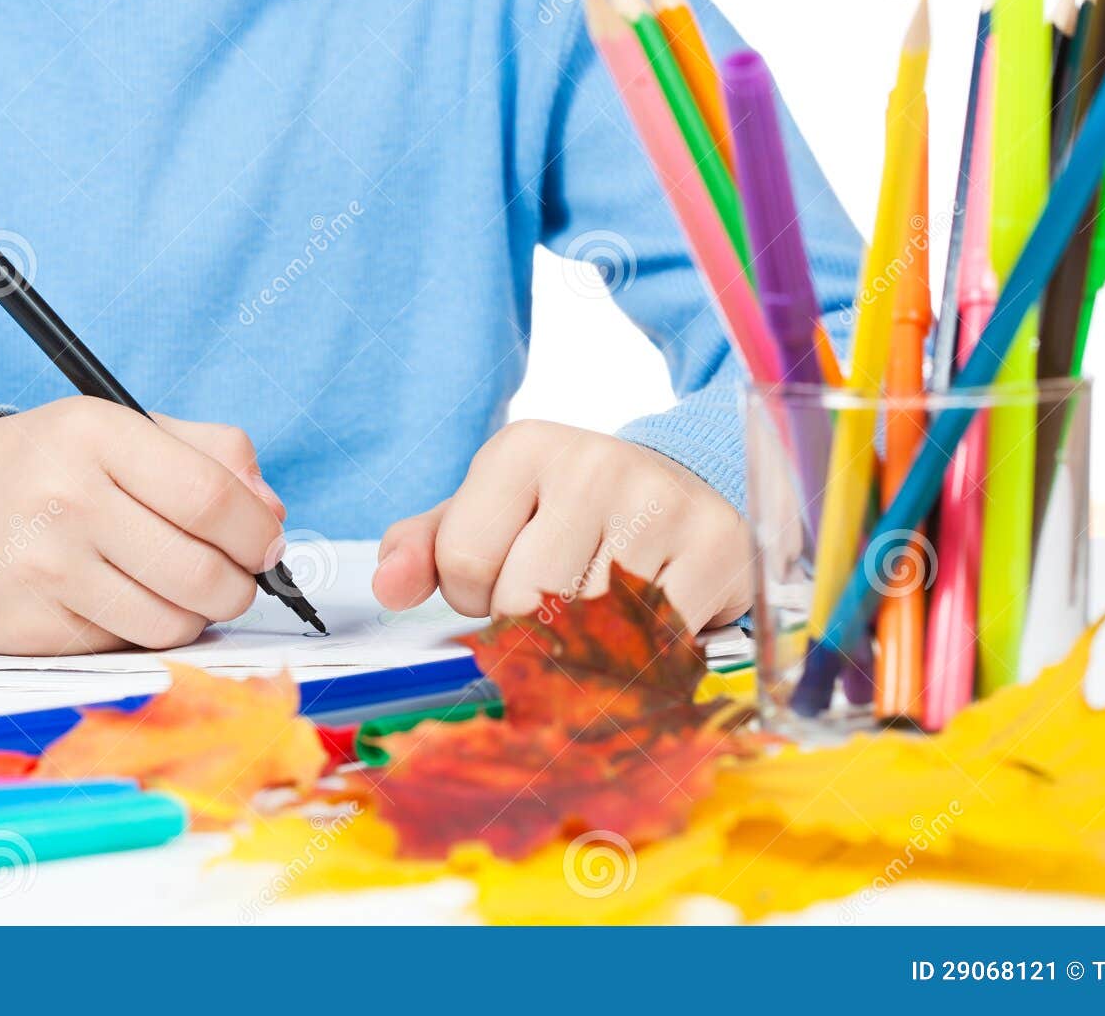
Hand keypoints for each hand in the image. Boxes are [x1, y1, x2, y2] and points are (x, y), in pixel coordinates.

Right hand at [0, 398, 285, 654]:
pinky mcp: (28, 626)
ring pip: (172, 622)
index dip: (257, 533)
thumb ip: (212, 455)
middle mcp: (64, 498)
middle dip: (239, 585)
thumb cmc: (53, 468)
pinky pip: (128, 646)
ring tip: (179, 587)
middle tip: (235, 577)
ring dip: (197, 615)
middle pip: (201, 571)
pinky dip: (146, 631)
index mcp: (95, 433)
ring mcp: (43, 567)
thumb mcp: (125, 430)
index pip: (210, 496)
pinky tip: (126, 601)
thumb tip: (272, 516)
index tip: (267, 544)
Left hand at [372, 420, 751, 630]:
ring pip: (590, 629)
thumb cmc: (566, 515)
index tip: (508, 579)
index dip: (477, 598)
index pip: (466, 564)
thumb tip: (388, 588)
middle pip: (526, 602)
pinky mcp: (716, 546)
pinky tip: (650, 622)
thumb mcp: (486, 515)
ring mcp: (660, 502)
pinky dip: (645, 656)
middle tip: (562, 601)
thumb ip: (423, 549)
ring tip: (605, 609)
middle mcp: (594, 463)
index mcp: (524, 447)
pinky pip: (656, 642)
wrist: (682, 492)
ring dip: (590, 647)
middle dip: (531, 627)